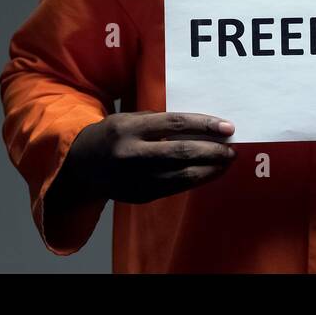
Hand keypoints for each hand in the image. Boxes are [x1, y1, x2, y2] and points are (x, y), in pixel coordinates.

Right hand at [53, 111, 237, 204]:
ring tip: (226, 162)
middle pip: (182, 152)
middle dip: (213, 151)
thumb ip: (161, 122)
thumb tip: (203, 126)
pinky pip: (175, 188)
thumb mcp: (131, 118)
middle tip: (232, 148)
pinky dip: (196, 180)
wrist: (83, 165)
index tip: (227, 127)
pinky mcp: (140, 196)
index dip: (204, 125)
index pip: (175, 124)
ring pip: (182, 175)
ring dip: (210, 169)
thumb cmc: (115, 135)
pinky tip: (209, 173)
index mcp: (129, 128)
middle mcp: (131, 154)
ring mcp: (135, 178)